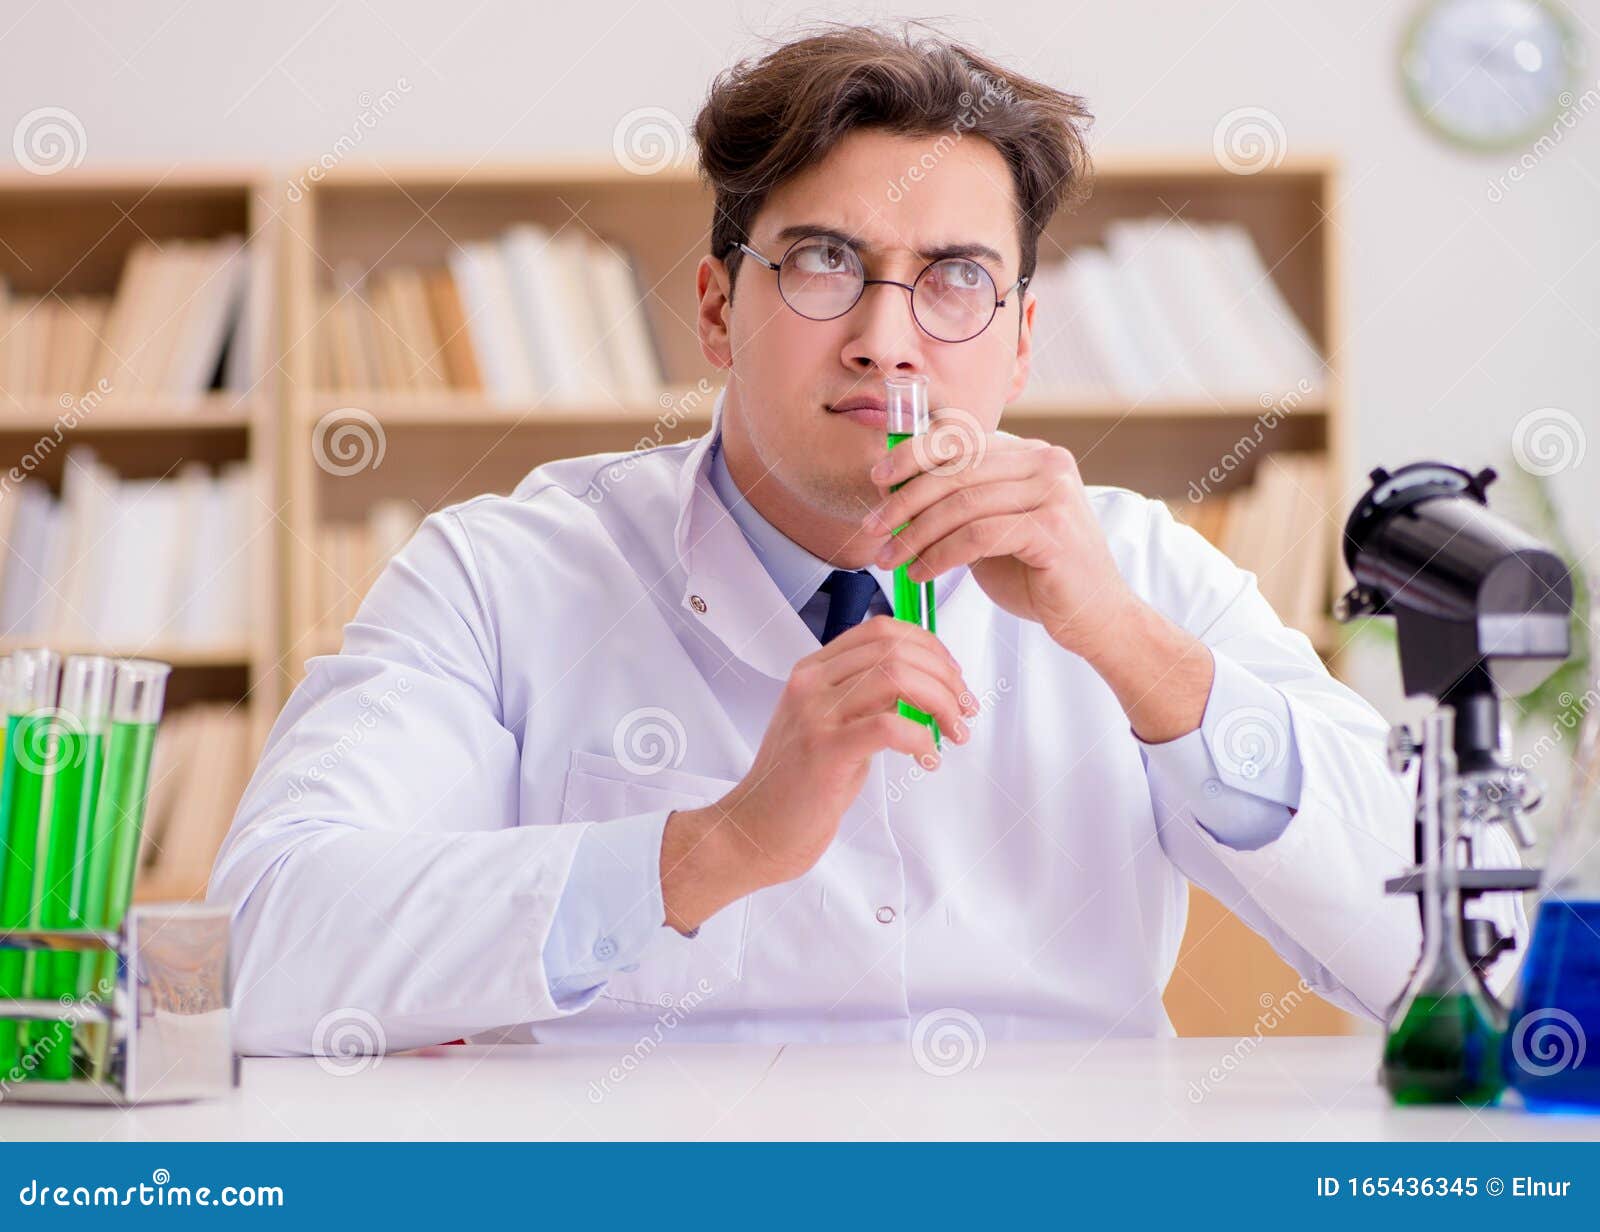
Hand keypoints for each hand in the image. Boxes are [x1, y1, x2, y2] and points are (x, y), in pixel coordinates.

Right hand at [660, 615, 978, 931]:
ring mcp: (814, 714)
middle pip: (895, 648)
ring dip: (941, 702)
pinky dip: (920, 738)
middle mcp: (811, 683)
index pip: (881, 631)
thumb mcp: (832, 725)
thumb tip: (924, 685)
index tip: (953, 678)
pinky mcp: (824, 751)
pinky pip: (888, 725)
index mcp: (813, 670)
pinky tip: (928, 759)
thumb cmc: (800, 784)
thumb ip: (867, 699)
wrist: (756, 830)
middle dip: (945, 675)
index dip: (929, 646)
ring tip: (955, 733)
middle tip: (964, 709)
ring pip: (897, 677)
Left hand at [862, 424, 1135, 655]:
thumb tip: (891, 488)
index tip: (878, 478)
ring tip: (890, 559)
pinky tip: (921, 574)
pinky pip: (977, 535)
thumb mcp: (989, 527)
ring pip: (962, 503)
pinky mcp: (1053, 529)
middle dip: (905, 500)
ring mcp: (1054, 492)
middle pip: (956, 469)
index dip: (913, 454)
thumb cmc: (1038, 575)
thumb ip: (955, 503)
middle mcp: (1046, 462)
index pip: (962, 438)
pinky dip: (940, 555)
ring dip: (915, 534)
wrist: (1094, 617)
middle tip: (872, 528)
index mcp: (1031, 453)